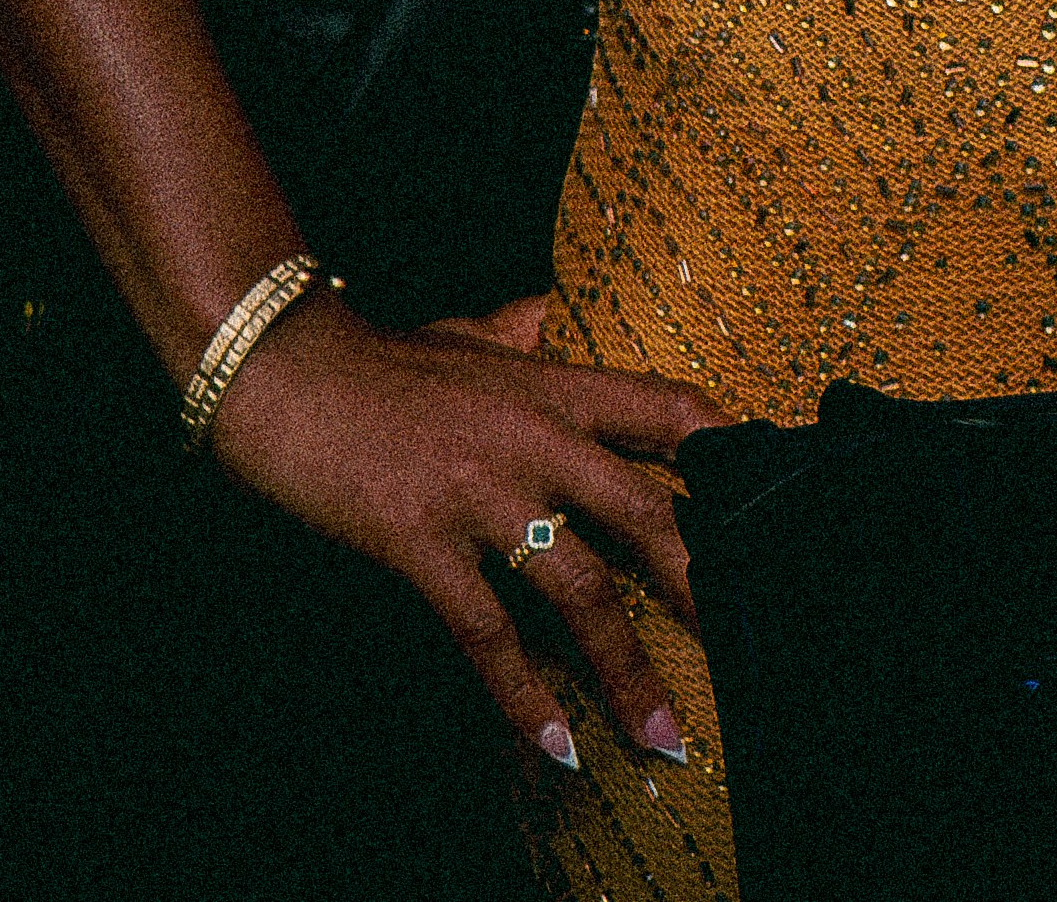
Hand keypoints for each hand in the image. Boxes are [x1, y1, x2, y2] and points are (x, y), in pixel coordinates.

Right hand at [208, 287, 722, 775]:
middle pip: (643, 513)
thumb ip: (522, 330)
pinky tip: (555, 744)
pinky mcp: (425, 542)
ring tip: (661, 733)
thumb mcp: (469, 331)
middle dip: (698, 584)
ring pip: (579, 588)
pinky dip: (526, 697)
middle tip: (745, 640)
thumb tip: (553, 311)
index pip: (664, 407)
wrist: (285, 373)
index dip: (724, 446)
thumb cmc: (380, 357)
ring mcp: (481, 492)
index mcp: (551, 384)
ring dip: (625, 670)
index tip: (771, 493)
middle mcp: (533, 437)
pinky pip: (490, 634)